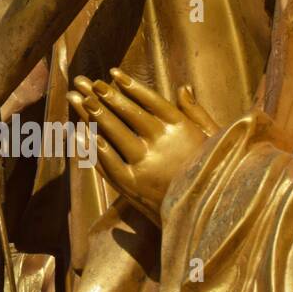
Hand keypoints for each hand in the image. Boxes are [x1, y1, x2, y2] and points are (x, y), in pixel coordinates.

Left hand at [68, 69, 215, 224]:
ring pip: (115, 134)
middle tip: (88, 82)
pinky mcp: (132, 185)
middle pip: (130, 114)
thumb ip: (196, 113)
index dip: (132, 86)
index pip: (153, 102)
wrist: (209, 218)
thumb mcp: (214, 141)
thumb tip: (183, 87)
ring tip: (78, 98)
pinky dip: (92, 146)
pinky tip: (79, 132)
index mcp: (183, 131)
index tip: (114, 73)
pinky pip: (107, 161)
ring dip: (94, 115)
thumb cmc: (213, 174)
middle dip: (107, 96)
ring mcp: (145, 166)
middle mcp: (163, 145)